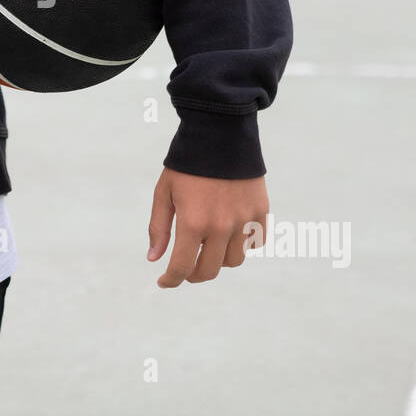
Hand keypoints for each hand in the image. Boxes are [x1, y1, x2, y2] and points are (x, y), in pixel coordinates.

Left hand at [147, 167, 268, 286]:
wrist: (220, 134)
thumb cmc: (186, 164)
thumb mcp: (164, 193)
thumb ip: (158, 228)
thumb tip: (154, 259)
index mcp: (193, 222)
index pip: (182, 267)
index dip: (171, 280)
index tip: (164, 281)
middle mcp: (221, 226)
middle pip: (209, 270)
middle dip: (193, 275)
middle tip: (185, 268)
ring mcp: (244, 220)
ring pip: (234, 261)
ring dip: (218, 260)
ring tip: (207, 247)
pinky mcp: (261, 211)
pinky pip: (255, 242)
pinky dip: (243, 244)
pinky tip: (229, 234)